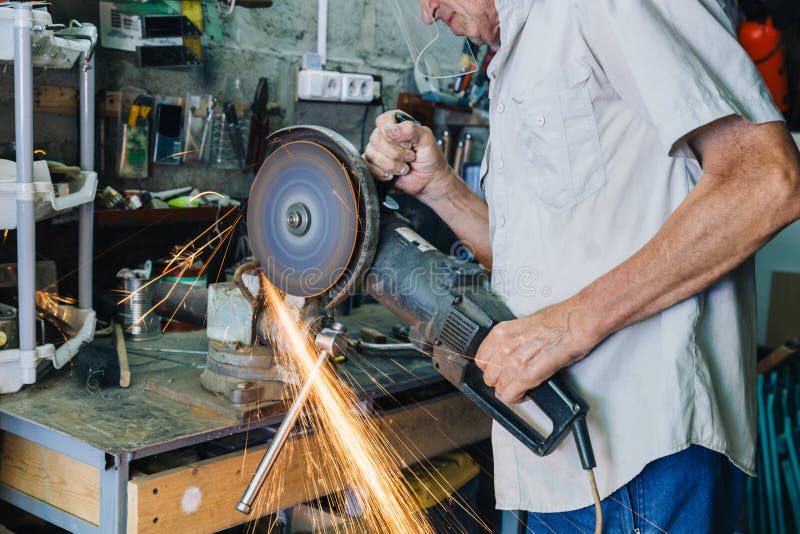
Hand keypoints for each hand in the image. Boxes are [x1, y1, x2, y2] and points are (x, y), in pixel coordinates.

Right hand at [364, 110, 449, 198]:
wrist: (429, 179)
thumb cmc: (429, 157)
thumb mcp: (426, 139)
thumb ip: (410, 129)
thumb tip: (390, 129)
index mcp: (396, 123)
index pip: (383, 121)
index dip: (394, 134)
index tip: (408, 143)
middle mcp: (384, 135)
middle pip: (376, 139)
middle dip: (396, 152)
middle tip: (410, 157)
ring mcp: (377, 151)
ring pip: (373, 154)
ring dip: (392, 165)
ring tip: (405, 168)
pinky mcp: (373, 166)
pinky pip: (369, 167)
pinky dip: (383, 173)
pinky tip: (393, 175)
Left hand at [475, 300, 598, 403]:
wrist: (577, 323)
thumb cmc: (559, 321)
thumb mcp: (524, 325)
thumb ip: (510, 340)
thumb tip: (508, 352)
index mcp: (501, 333)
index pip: (481, 359)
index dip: (492, 368)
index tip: (499, 371)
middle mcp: (503, 347)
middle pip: (489, 376)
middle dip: (500, 380)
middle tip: (512, 380)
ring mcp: (513, 362)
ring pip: (499, 388)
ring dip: (510, 390)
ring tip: (521, 387)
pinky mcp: (526, 376)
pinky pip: (510, 396)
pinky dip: (517, 398)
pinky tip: (526, 393)